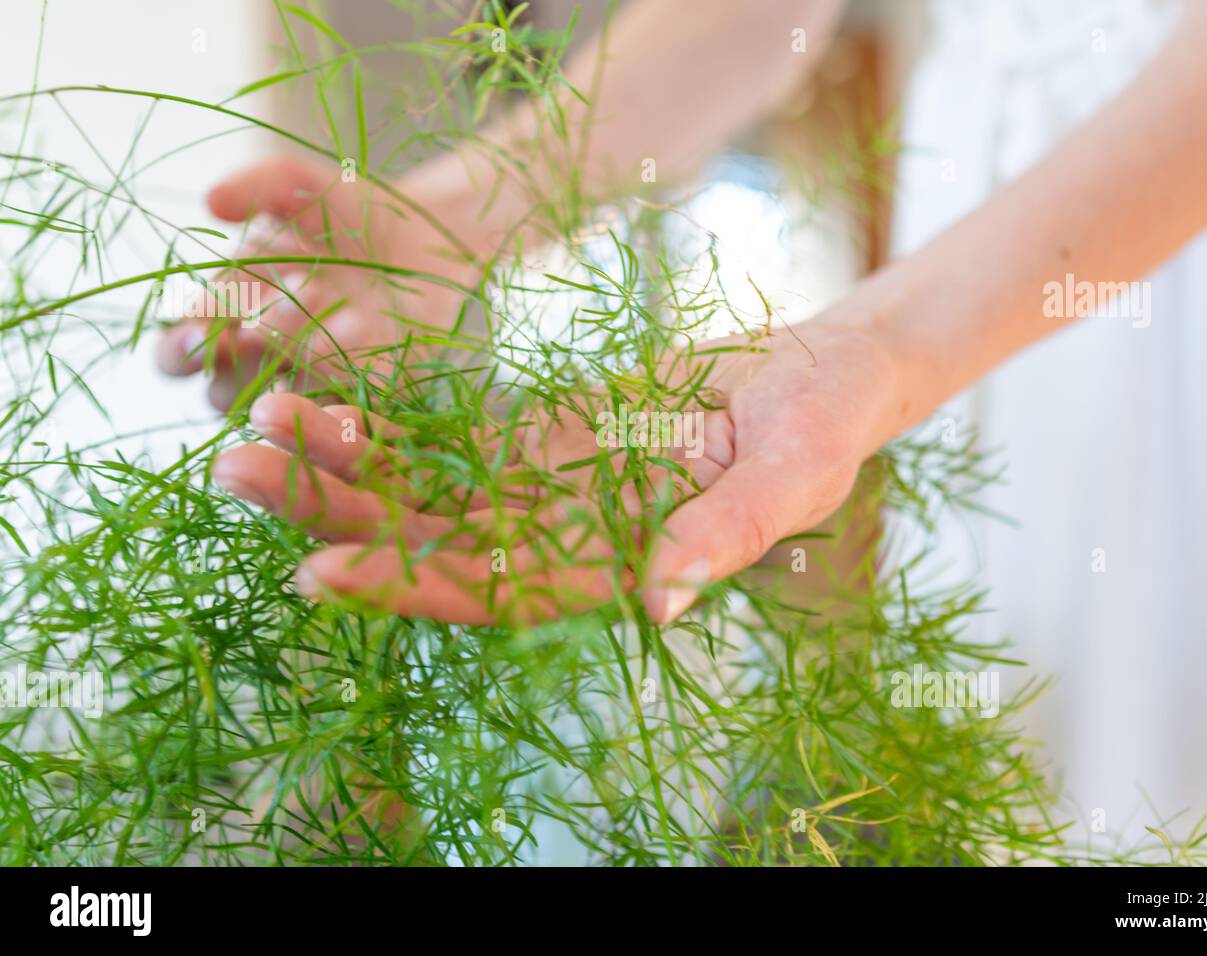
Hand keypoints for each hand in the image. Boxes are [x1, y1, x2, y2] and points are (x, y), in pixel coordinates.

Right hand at [157, 155, 486, 409]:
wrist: (426, 240)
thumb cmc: (347, 218)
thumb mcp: (300, 189)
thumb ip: (256, 190)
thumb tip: (209, 199)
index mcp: (227, 319)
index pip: (179, 353)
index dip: (183, 344)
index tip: (201, 317)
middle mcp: (264, 363)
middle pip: (219, 391)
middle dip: (229, 361)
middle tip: (247, 328)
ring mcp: (314, 384)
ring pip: (278, 401)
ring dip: (289, 353)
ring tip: (316, 297)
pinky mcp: (365, 392)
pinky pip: (343, 403)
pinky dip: (343, 365)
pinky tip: (358, 323)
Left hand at [211, 312, 904, 623]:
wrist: (820, 377)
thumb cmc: (822, 433)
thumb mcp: (791, 477)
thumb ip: (725, 534)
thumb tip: (662, 600)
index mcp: (618, 567)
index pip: (502, 590)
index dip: (414, 586)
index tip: (324, 570)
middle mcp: (567, 540)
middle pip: (437, 542)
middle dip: (340, 518)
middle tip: (240, 472)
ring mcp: (550, 490)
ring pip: (431, 492)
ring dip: (346, 469)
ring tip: (261, 427)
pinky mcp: (544, 438)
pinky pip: (455, 441)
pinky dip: (395, 428)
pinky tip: (329, 403)